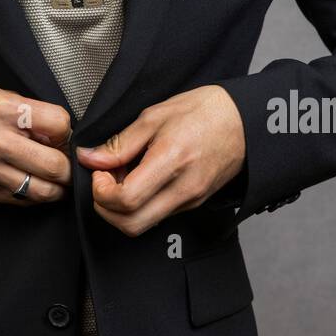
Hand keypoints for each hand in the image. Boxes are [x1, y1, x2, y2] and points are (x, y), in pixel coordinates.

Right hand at [0, 85, 72, 204]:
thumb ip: (29, 112)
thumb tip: (61, 133)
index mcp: (4, 110)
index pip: (59, 124)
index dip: (66, 132)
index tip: (62, 136)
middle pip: (56, 165)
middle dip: (67, 167)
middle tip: (65, 163)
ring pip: (42, 191)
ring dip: (56, 188)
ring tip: (55, 180)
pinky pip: (21, 201)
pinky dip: (33, 196)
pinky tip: (32, 184)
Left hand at [76, 85, 244, 235]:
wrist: (245, 120)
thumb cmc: (204, 110)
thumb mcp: (155, 116)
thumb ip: (120, 142)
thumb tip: (90, 157)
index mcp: (171, 161)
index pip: (126, 200)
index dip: (102, 191)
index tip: (99, 171)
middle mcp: (183, 190)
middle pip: (131, 225)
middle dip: (105, 209)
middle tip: (104, 180)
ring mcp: (190, 201)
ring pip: (143, 224)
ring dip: (122, 208)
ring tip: (123, 176)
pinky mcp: (194, 203)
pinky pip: (158, 215)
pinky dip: (139, 204)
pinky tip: (140, 178)